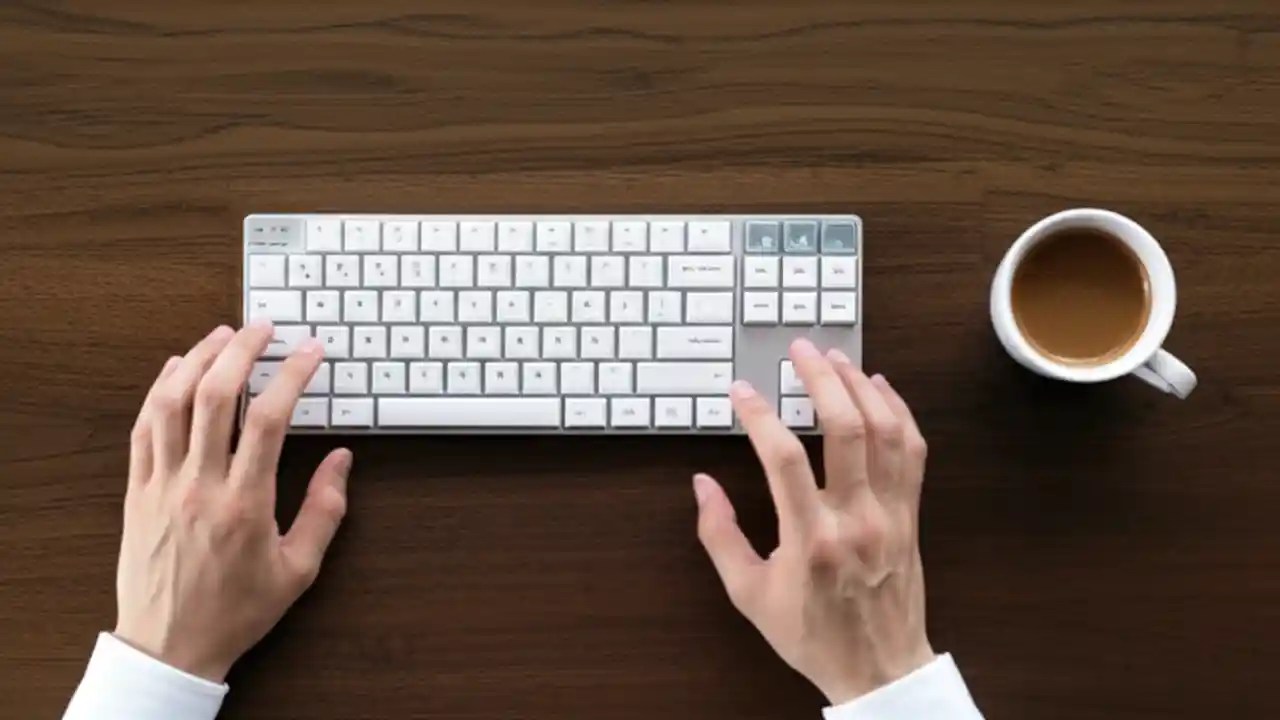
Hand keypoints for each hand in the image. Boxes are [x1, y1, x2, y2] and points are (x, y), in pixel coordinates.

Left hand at [114, 321, 350, 681]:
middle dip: (241, 350)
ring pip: (171, 403)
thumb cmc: (236, 610)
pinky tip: (176, 370)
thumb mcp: (299, 569)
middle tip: (263, 328)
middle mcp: (199, 486)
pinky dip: (159, 390)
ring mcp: (162, 485)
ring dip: (197, 359)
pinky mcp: (137, 491)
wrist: (170, 645)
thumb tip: (342, 462)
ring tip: (221, 336)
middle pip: (214, 396)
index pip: (268, 420)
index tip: (310, 351)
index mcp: (245, 504)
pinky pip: (143, 428)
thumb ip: (325, 511)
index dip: (292, 375)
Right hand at [695, 338, 933, 704]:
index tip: (741, 392)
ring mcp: (890, 515)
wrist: (879, 668)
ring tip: (837, 359)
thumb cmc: (811, 634)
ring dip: (861, 386)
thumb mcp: (747, 596)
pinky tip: (880, 389)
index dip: (759, 416)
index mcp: (811, 540)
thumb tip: (702, 485)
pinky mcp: (911, 515)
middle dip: (821, 379)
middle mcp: (856, 520)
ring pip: (886, 432)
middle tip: (800, 350)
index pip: (784, 459)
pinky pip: (913, 452)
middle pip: (846, 429)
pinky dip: (899, 412)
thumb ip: (719, 537)